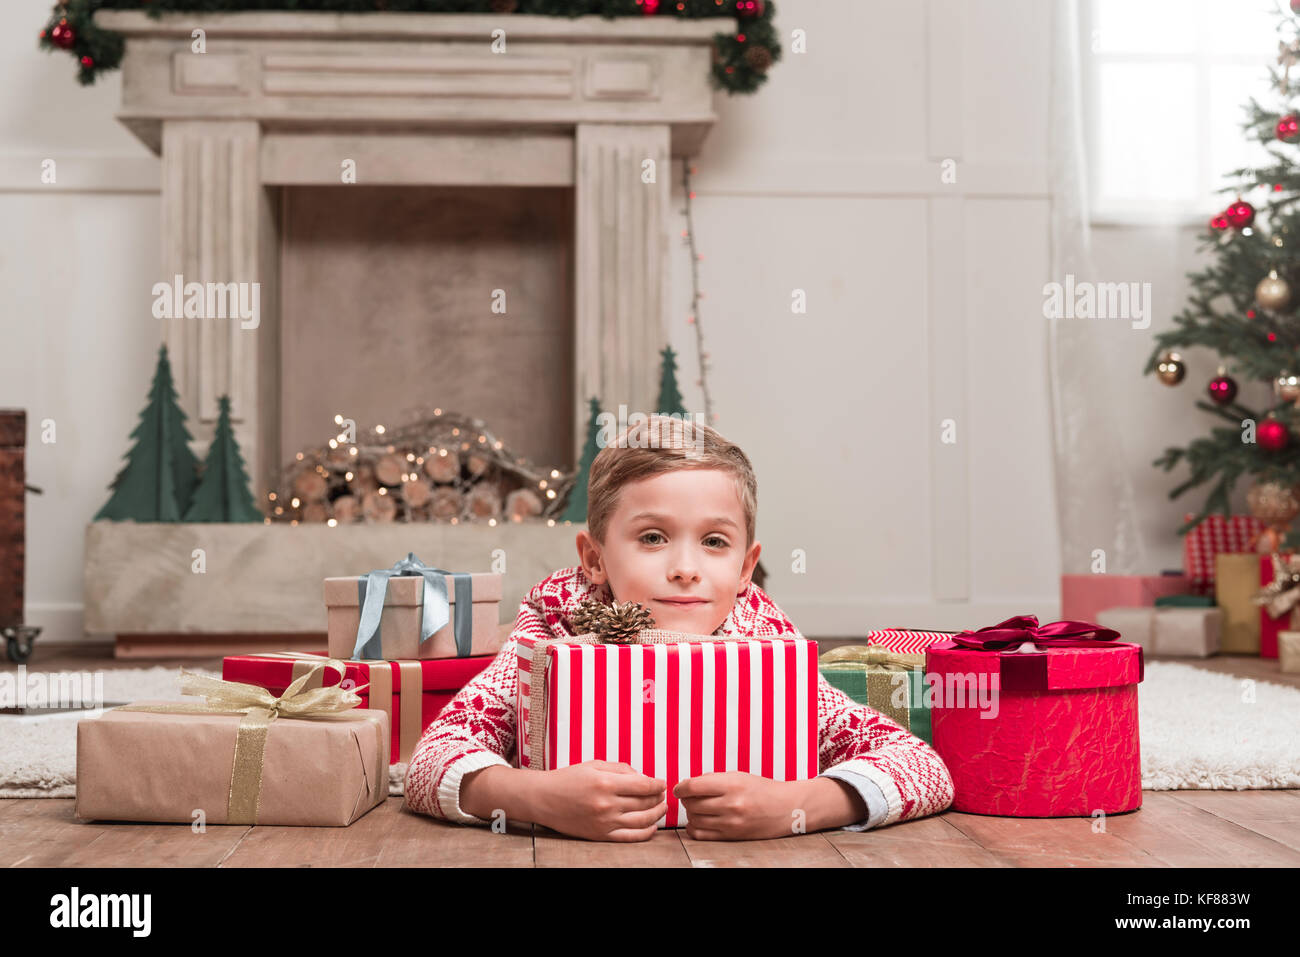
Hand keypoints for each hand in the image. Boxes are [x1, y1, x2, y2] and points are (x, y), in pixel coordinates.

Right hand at [533, 760, 666, 841]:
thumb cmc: (568, 779)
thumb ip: (620, 769)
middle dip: (659, 798)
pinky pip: (630, 837)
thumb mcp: (594, 765)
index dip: (658, 784)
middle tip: (663, 794)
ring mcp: (604, 822)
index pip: (643, 785)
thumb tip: (643, 776)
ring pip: (642, 821)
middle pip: (645, 803)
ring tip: (661, 808)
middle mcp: (606, 804)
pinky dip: (646, 832)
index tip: (663, 783)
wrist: (544, 799)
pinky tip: (652, 826)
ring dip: (657, 814)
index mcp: (605, 783)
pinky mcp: (600, 835)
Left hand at [674, 772, 804, 840]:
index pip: (693, 786)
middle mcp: (731, 805)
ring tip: (696, 807)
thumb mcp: (738, 776)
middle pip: (692, 804)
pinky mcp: (731, 836)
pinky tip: (699, 820)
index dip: (680, 787)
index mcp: (732, 785)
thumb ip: (712, 779)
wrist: (785, 809)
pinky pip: (701, 835)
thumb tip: (687, 785)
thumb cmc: (761, 789)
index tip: (678, 788)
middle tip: (688, 796)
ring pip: (694, 820)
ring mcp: (731, 823)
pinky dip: (694, 828)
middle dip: (685, 799)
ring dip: (690, 813)